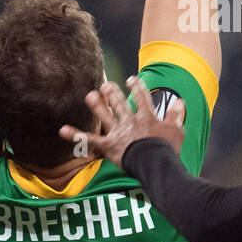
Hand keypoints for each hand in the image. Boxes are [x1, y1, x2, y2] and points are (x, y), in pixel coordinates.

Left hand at [59, 74, 184, 165]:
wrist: (155, 163)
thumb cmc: (168, 150)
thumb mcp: (177, 131)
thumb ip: (175, 115)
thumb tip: (178, 101)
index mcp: (147, 118)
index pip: (142, 98)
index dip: (136, 87)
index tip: (132, 79)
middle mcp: (131, 122)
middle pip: (120, 104)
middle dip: (112, 93)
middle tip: (106, 85)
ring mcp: (119, 133)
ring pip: (106, 116)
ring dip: (97, 106)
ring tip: (90, 95)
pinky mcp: (109, 146)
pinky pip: (90, 140)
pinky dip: (76, 136)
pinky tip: (62, 130)